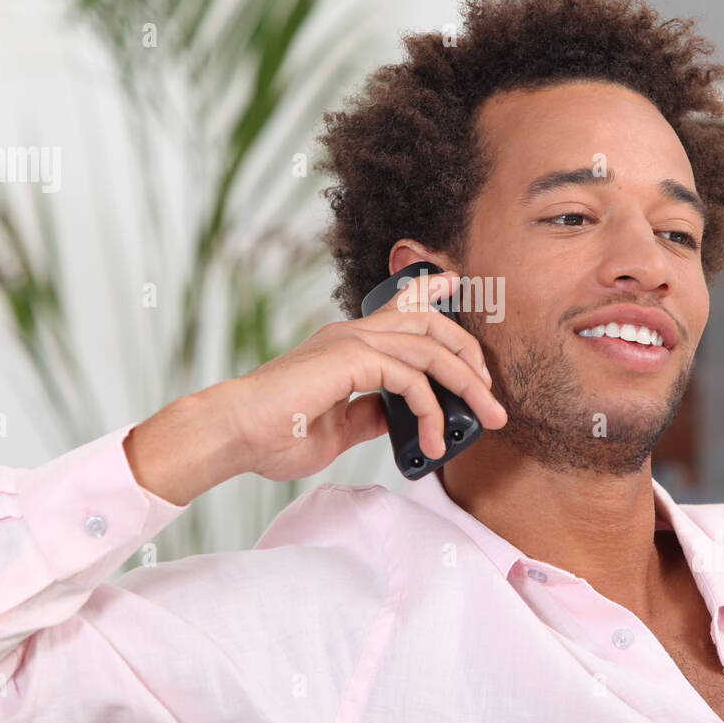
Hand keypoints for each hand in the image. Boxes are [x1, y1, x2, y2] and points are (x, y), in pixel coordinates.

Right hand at [226, 270, 507, 482]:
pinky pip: (411, 377)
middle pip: (429, 322)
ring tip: (485, 419)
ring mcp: (351, 341)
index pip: (399, 307)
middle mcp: (353, 333)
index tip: (454, 283)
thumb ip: (370, 414)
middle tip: (490, 394)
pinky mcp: (350, 359)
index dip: (431, 292)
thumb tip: (399, 415)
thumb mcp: (338, 428)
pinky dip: (430, 409)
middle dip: (469, 354)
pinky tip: (432, 439)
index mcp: (347, 344)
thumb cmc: (273, 435)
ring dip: (466, 385)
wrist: (233, 435)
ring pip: (430, 348)